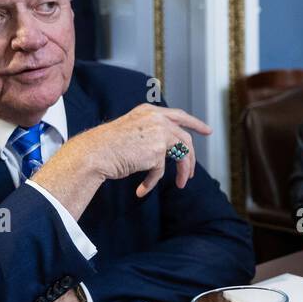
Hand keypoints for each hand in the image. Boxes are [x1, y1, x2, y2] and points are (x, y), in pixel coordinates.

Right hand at [76, 103, 211, 195]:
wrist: (94, 153)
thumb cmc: (107, 146)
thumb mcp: (132, 131)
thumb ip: (151, 134)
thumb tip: (170, 150)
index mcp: (150, 111)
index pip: (180, 115)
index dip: (196, 124)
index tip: (208, 131)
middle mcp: (157, 118)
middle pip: (185, 138)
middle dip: (191, 158)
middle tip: (191, 174)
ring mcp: (159, 133)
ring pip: (181, 154)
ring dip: (182, 172)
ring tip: (180, 185)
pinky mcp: (157, 150)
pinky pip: (160, 170)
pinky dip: (152, 181)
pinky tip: (142, 189)